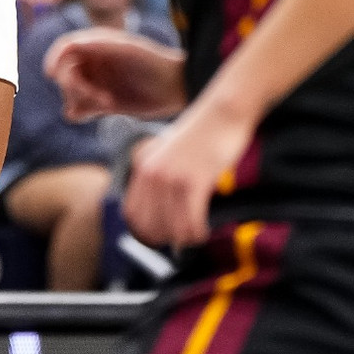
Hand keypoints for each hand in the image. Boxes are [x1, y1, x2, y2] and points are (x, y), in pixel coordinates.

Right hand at [44, 27, 186, 121]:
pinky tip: (99, 112)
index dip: (53, 58)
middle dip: (76, 88)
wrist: (177, 87)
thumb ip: (97, 45)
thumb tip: (69, 45)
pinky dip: (80, 113)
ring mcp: (95, 84)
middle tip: (99, 97)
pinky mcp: (100, 105)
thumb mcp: (126, 50)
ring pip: (68, 95)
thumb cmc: (154, 63)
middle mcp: (92, 64)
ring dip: (82, 101)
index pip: (64, 49)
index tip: (50, 74)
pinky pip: (76, 111)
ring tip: (108, 104)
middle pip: (64, 75)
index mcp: (95, 46)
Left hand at [123, 96, 254, 248]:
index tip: (159, 239)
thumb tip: (159, 206)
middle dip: (166, 238)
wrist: (222, 113)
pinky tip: (203, 232)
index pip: (132, 213)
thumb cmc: (201, 134)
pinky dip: (197, 232)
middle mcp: (152, 173)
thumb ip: (158, 173)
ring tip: (195, 237)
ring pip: (173, 226)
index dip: (145, 232)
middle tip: (181, 241)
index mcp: (142, 165)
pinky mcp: (195, 181)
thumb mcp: (168, 151)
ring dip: (185, 238)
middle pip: (151, 224)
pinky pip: (192, 220)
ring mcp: (172, 177)